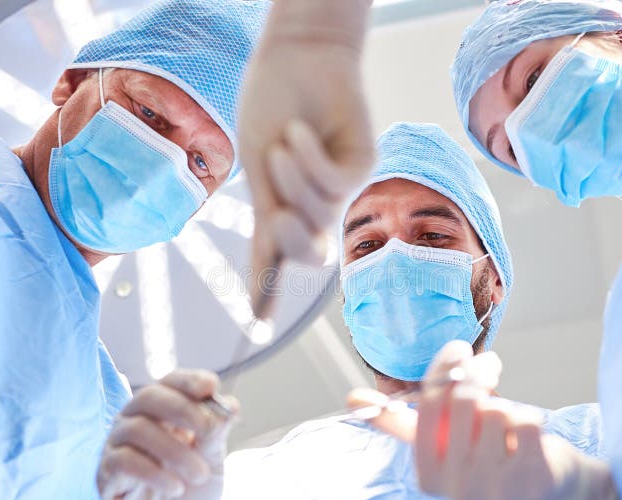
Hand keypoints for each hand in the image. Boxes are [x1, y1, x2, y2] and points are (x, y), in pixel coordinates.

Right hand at [97, 370, 236, 499]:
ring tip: (199, 474)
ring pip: (138, 429)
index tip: (211, 387)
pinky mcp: (106, 473)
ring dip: (175, 451)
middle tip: (208, 431)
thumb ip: (216, 432)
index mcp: (164, 411)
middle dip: (182, 409)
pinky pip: (123, 461)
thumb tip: (229, 406)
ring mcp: (117, 444)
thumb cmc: (191, 488)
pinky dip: (154, 473)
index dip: (189, 380)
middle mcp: (136, 420)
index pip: (171, 382)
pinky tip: (175, 488)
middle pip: (149, 397)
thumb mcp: (212, 459)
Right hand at [237, 1, 374, 315]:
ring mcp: (343, 186)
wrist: (294, 56)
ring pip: (321, 213)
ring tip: (284, 143)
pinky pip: (338, 182)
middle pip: (313, 252)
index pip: (278, 256)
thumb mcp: (258, 166)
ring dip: (294, 179)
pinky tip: (303, 132)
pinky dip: (311, 159)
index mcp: (286, 205)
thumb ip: (268, 210)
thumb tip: (271, 254)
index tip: (256, 321)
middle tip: (274, 218)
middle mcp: (317, 203)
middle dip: (293, 241)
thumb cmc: (272, 105)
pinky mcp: (365, 164)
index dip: (266, 288)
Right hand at [348, 341, 580, 499]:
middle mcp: (457, 489)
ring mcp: (496, 488)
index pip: (429, 404)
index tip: (459, 348)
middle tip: (489, 365)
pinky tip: (525, 432)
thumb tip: (353, 400)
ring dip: (504, 403)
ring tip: (505, 413)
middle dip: (479, 374)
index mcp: (427, 476)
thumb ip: (398, 421)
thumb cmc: (483, 453)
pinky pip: (526, 421)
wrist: (541, 487)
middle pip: (464, 401)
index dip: (444, 368)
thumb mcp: (438, 440)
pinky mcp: (533, 481)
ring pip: (496, 410)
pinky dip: (528, 416)